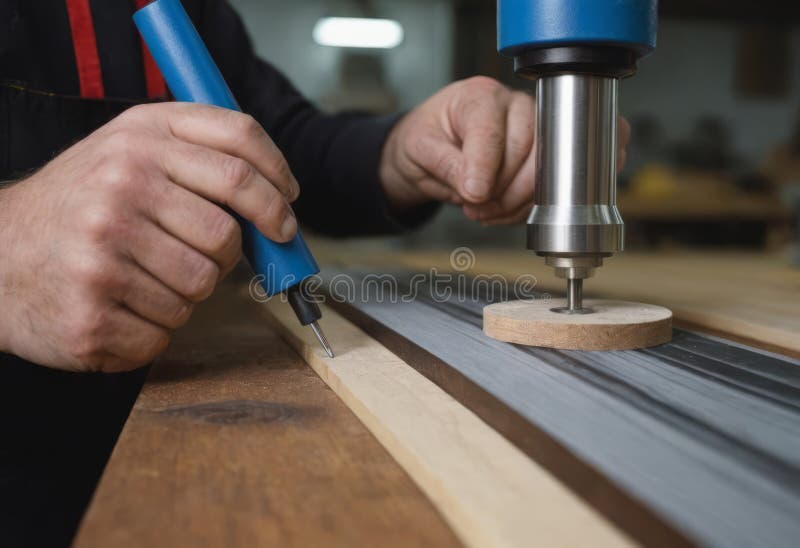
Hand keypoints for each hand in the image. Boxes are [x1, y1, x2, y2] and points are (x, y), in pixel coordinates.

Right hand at [0, 103, 298, 372]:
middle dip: (226, 254)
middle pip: (228, 233)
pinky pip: (167, 331)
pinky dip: (155, 327)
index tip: (285, 215)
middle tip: (199, 254)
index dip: (276, 188)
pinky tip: (121, 305)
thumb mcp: (127, 151)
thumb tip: (277, 196)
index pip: (239, 151)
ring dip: (188, 292)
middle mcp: (120, 186)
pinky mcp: (92, 313)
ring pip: (202, 287)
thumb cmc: (77, 204)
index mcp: (139, 138)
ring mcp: (104, 252)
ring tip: (144, 276)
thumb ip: (195, 155)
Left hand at [380, 76, 630, 224]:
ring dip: (509, 203)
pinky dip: (517, 210)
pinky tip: (494, 210)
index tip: (473, 194)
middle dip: (497, 190)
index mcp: (480, 96)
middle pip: (523, 153)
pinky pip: (540, 191)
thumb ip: (446, 165)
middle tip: (471, 204)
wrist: (433, 147)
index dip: (484, 169)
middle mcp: (514, 107)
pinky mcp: (540, 157)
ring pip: (539, 173)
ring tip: (479, 210)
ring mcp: (533, 131)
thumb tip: (475, 188)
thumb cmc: (428, 137)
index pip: (492, 133)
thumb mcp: (419, 148)